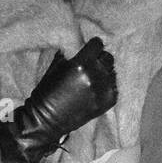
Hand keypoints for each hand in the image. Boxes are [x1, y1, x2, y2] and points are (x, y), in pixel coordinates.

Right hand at [0, 37, 117, 162]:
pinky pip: (113, 87)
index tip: (89, 49)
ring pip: (112, 72)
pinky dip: (106, 87)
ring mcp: (103, 90)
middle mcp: (95, 75)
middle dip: (99, 59)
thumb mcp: (55, 67)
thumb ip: (70, 54)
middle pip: (108, 57)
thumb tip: (79, 43)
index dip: (92, 46)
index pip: (97, 44)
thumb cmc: (47, 91)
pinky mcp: (108, 102)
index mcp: (80, 63)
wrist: (47, 119)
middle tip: (90, 65)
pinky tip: (94, 91)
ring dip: (103, 73)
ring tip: (91, 80)